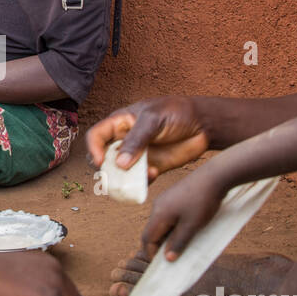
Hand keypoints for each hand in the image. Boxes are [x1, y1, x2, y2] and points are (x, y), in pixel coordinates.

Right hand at [86, 95, 208, 179]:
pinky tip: (153, 175)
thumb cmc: (176, 112)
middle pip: (103, 159)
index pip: (96, 136)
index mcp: (119, 123)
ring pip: (119, 174)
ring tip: (132, 182)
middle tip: (114, 177)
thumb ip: (136, 139)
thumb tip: (120, 164)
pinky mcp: (151, 168)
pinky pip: (139, 181)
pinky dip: (141, 183)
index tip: (100, 162)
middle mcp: (124, 141)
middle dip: (105, 170)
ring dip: (122, 181)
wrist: (203, 124)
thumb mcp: (153, 119)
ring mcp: (137, 156)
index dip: (93, 149)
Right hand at [139, 166, 228, 260]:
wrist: (214, 176)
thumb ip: (178, 243)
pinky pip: (168, 215)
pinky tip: (185, 228)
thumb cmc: (202, 202)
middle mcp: (157, 206)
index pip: (147, 239)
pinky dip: (172, 226)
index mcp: (158, 215)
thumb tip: (167, 259)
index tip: (161, 265)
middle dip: (159, 245)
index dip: (151, 254)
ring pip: (161, 223)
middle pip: (152, 231)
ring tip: (180, 245)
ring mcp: (165, 199)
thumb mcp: (191, 227)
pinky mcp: (173, 195)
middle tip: (171, 257)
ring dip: (167, 236)